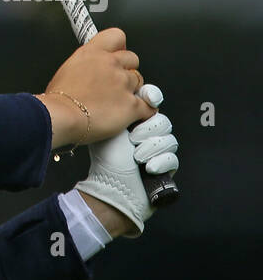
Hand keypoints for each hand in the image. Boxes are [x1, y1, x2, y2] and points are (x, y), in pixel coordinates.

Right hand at [36, 29, 156, 147]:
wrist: (62, 116)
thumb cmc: (59, 98)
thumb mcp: (68, 69)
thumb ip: (86, 64)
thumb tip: (91, 72)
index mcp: (93, 52)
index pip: (117, 36)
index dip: (120, 46)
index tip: (118, 54)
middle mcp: (111, 64)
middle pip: (133, 59)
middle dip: (127, 69)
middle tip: (118, 81)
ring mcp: (123, 83)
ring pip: (140, 81)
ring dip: (133, 90)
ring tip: (120, 101)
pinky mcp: (131, 105)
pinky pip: (148, 106)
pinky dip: (145, 111)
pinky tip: (140, 114)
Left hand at [76, 83, 178, 236]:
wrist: (111, 188)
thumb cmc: (106, 159)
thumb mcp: (110, 128)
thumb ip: (120, 108)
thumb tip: (130, 91)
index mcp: (134, 121)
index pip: (151, 102)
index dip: (152, 97)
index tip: (150, 98)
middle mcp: (148, 134)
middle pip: (162, 121)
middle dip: (148, 129)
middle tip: (133, 138)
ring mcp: (158, 151)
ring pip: (169, 139)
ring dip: (151, 147)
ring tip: (136, 156)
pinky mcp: (166, 168)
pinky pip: (173, 159)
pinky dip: (160, 162)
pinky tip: (147, 167)